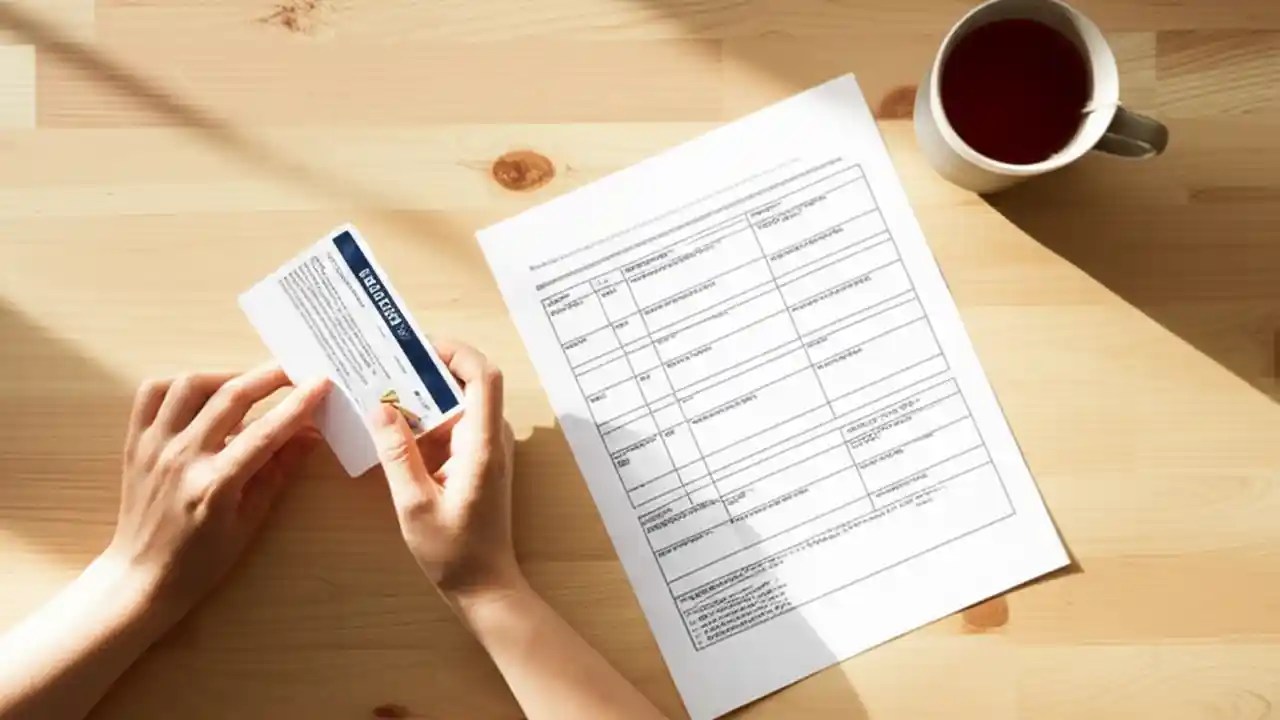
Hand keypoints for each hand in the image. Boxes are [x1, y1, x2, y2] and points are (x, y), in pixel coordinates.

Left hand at [103, 365, 330, 621]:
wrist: (142, 576)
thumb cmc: (202, 559)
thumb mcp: (250, 522)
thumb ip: (279, 472)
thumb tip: (311, 434)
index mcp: (214, 486)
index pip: (265, 433)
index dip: (297, 405)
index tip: (321, 382)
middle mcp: (181, 459)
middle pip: (230, 398)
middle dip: (269, 377)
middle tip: (294, 370)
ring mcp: (154, 447)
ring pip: (190, 385)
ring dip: (226, 376)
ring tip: (248, 384)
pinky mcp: (135, 442)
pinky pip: (152, 394)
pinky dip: (180, 384)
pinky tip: (203, 393)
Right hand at [370, 340, 518, 603]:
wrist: (485, 585)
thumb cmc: (454, 552)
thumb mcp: (414, 505)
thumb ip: (398, 454)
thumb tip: (380, 408)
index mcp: (482, 445)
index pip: (483, 377)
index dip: (455, 352)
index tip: (416, 347)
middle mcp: (492, 439)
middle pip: (469, 382)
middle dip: (428, 369)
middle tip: (386, 366)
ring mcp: (487, 448)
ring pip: (458, 403)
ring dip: (424, 396)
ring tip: (382, 393)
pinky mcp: (477, 460)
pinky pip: (454, 425)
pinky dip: (427, 420)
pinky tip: (395, 429)